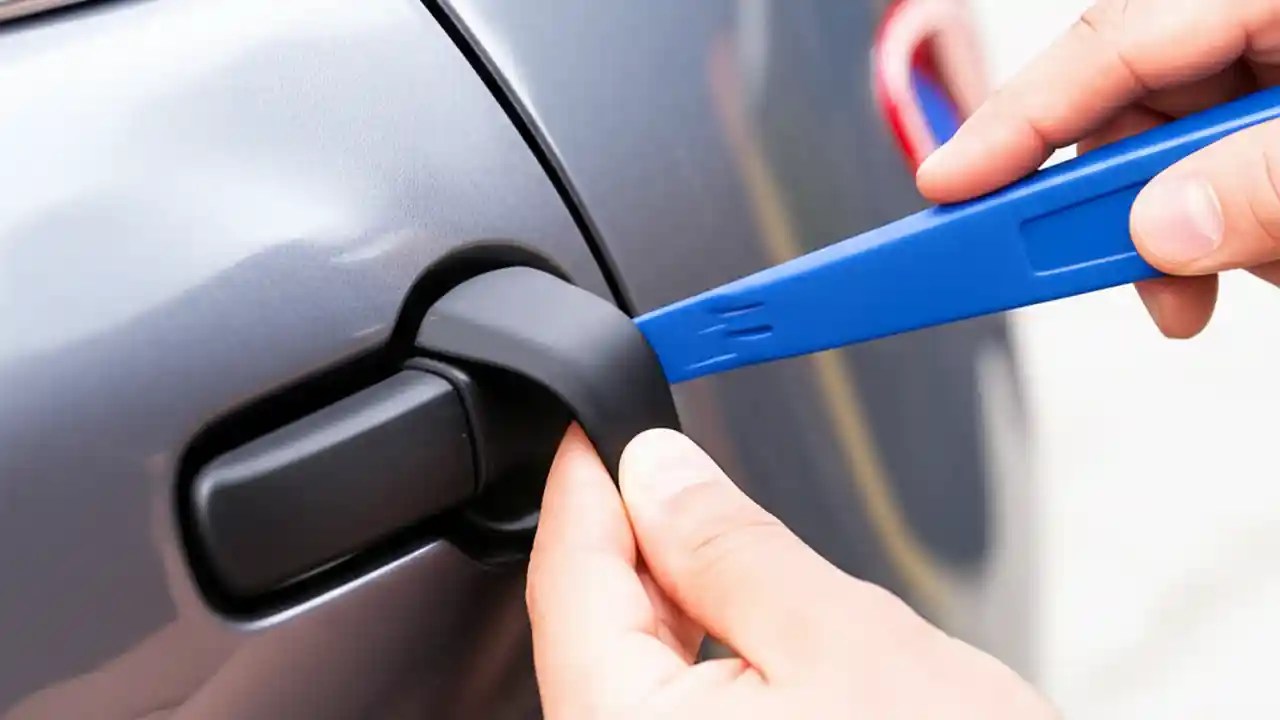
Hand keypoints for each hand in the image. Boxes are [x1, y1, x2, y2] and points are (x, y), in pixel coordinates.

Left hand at [526, 425, 1056, 718]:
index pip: (567, 582)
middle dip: (631, 536)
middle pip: (588, 628)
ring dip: (666, 597)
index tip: (603, 424)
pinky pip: (661, 713)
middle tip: (673, 465)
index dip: (586, 483)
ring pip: (625, 671)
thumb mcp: (845, 641)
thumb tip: (659, 470)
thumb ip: (733, 548)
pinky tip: (732, 625)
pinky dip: (691, 657)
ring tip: (718, 541)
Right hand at [918, 0, 1279, 337]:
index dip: (1017, 118)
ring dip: (1181, 222)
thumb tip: (1160, 228)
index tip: (947, 187)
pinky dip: (1225, 212)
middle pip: (1130, 98)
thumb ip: (1261, 183)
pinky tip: (1263, 248)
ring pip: (1173, 136)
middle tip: (1112, 276)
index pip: (1110, 37)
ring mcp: (1273, 53)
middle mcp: (1261, 15)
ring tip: (1231, 274)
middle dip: (1118, 203)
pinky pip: (1219, 149)